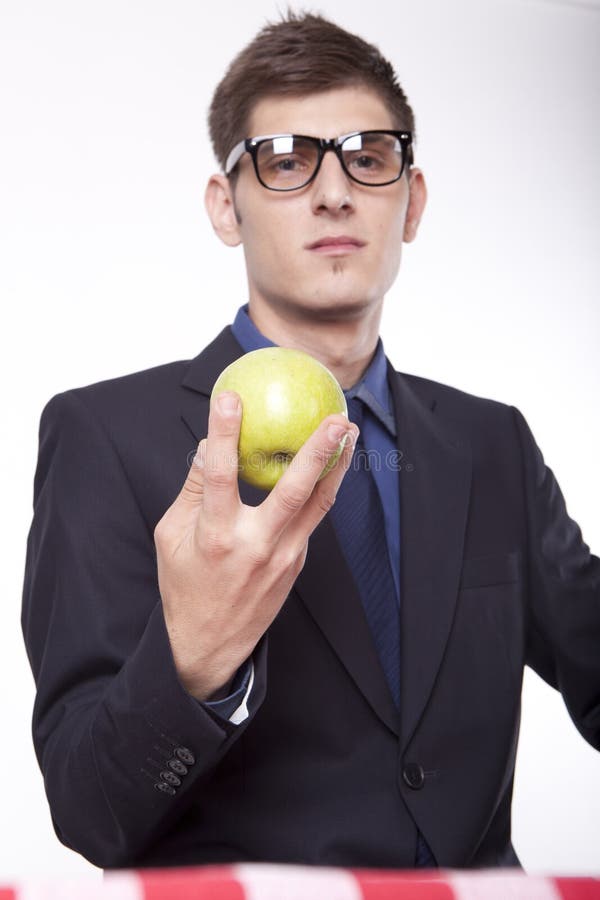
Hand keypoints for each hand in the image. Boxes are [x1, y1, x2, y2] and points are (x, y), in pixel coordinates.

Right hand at [154, 390, 357, 700]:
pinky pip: (310, 521)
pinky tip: (327, 467)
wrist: (210, 647)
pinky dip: (321, 491)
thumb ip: (193, 492)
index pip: (220, 476)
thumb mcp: (171, 539)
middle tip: (337, 418)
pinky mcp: (296, 564)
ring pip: (318, 505)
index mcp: (215, 537)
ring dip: (337, 467)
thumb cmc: (185, 587)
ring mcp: (283, 557)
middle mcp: (255, 546)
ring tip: (349, 434)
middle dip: (319, 451)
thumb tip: (209, 447)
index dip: (224, 433)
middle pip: (294, 491)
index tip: (230, 397)